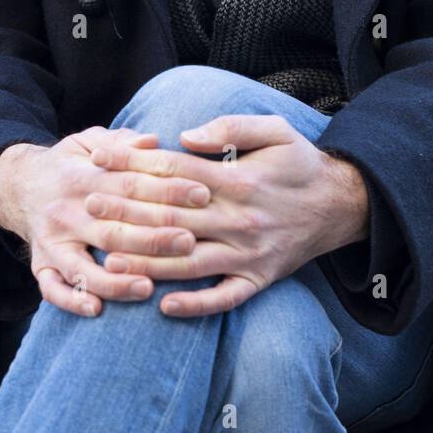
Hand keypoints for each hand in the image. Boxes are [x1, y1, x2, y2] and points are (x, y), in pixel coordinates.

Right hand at [0, 125, 212, 318]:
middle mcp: (65, 212)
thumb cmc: (70, 164)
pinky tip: (97, 309)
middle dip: (152, 238)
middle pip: (112, 229)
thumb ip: (123, 142)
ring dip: (116, 280)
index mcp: (81, 177)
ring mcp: (51, 242)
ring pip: (83, 267)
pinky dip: (71, 301)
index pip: (129, 185)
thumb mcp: (90, 141)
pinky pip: (51, 289)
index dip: (167, 190)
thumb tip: (154, 140)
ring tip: (149, 287)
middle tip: (190, 241)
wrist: (18, 184)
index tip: (202, 194)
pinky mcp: (39, 265)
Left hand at [83, 114, 368, 316]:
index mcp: (239, 180)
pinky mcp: (258, 280)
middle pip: (172, 216)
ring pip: (188, 262)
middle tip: (89, 206)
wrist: (342, 205)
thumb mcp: (275, 129)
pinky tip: (163, 306)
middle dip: (126, 210)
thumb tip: (187, 135)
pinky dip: (195, 304)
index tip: (100, 159)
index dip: (133, 164)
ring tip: (108, 258)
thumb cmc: (300, 163)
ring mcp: (248, 255)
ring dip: (146, 261)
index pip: (174, 171)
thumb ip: (230, 126)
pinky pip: (223, 298)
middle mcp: (240, 220)